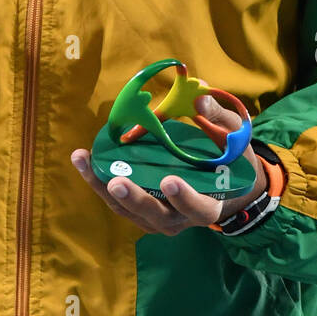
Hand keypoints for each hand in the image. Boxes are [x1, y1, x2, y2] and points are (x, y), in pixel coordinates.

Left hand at [70, 89, 266, 235]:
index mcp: (209, 204)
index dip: (184, 197)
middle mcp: (182, 219)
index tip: (169, 180)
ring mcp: (159, 219)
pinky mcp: (142, 212)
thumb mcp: (233, 138)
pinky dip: (99, 182)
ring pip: (129, 211)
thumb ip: (218, 119)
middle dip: (135, 198)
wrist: (226, 188)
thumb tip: (200, 96)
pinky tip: (83, 160)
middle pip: (156, 216)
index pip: (199, 207)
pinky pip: (118, 202)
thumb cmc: (231, 160)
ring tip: (83, 161)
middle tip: (116, 182)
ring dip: (103, 188)